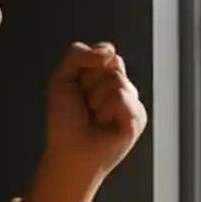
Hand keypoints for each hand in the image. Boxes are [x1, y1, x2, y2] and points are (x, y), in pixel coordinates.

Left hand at [21, 43, 147, 201]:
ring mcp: (132, 103)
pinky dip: (108, 110)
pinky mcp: (138, 118)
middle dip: (91, 83)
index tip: (78, 87)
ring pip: (118, 81)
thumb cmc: (64, 121)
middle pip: (113, 65)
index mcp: (105, 77)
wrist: (69, 151)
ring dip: (97, 100)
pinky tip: (105, 125)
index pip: (106, 53)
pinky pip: (124, 98)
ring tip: (95, 118)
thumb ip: (78, 53)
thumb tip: (109, 49)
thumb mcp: (62, 77)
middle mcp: (121, 88)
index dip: (87, 68)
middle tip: (86, 105)